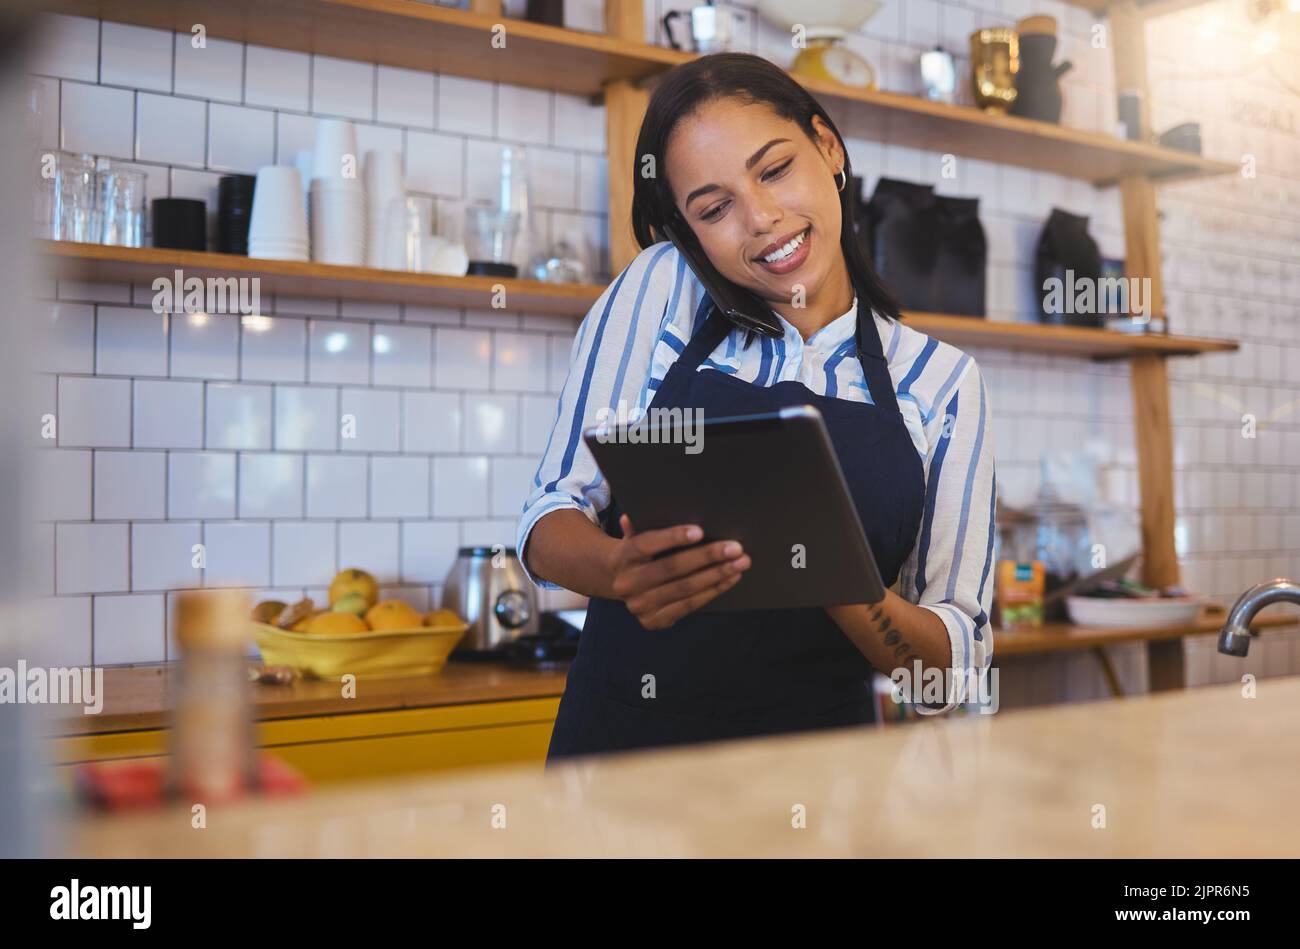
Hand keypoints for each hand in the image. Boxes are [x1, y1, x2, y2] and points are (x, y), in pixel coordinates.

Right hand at [604, 515, 750, 629]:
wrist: (618, 583)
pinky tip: (729, 579)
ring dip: (717, 575)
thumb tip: (645, 513)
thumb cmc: (638, 553)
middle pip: (672, 568)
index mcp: (622, 556)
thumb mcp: (634, 536)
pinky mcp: (653, 621)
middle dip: (707, 557)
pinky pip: (689, 605)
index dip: (673, 537)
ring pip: (684, 589)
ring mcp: (640, 605)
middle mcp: (628, 583)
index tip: (700, 531)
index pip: (647, 544)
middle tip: (735, 548)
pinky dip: (712, 591)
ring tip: (740, 563)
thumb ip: (639, 526)